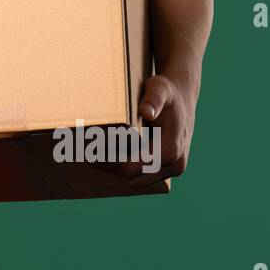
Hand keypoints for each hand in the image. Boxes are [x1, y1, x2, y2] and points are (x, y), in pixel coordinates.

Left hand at [96, 73, 195, 189]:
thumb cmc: (167, 91)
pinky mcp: (169, 168)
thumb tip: (146, 111)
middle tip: (85, 155)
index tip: (89, 155)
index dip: (109, 163)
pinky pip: (143, 177)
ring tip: (94, 157)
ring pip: (137, 181)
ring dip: (115, 172)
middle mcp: (175, 163)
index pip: (133, 167)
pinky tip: (109, 157)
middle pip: (133, 178)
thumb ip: (154, 99)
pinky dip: (125, 170)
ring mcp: (174, 168)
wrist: (183, 96)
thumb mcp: (160, 88)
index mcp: (171, 148)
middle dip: (108, 168)